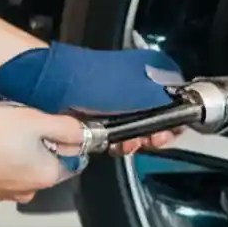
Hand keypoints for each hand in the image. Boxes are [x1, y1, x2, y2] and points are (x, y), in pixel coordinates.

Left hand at [0, 42, 183, 155]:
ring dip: (135, 143)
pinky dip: (116, 146)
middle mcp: (128, 93)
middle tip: (149, 140)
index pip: (168, 102)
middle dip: (153, 135)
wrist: (47, 88)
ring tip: (127, 145)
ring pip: (134, 132)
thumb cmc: (87, 81)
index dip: (172, 119)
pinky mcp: (94, 122)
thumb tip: (180, 104)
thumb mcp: (131, 88)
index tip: (168, 130)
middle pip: (153, 121)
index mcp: (142, 79)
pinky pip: (113, 139)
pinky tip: (114, 147)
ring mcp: (111, 108)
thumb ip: (159, 97)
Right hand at [0, 104, 84, 203]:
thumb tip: (84, 134)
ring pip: (22, 167)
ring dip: (16, 152)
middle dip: (38, 144)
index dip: (64, 138)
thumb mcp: (34, 120)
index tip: (48, 126)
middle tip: (18, 126)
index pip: (74, 158)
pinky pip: (0, 173)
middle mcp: (29, 191)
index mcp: (47, 175)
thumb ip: (66, 128)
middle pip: (47, 163)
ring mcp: (4, 194)